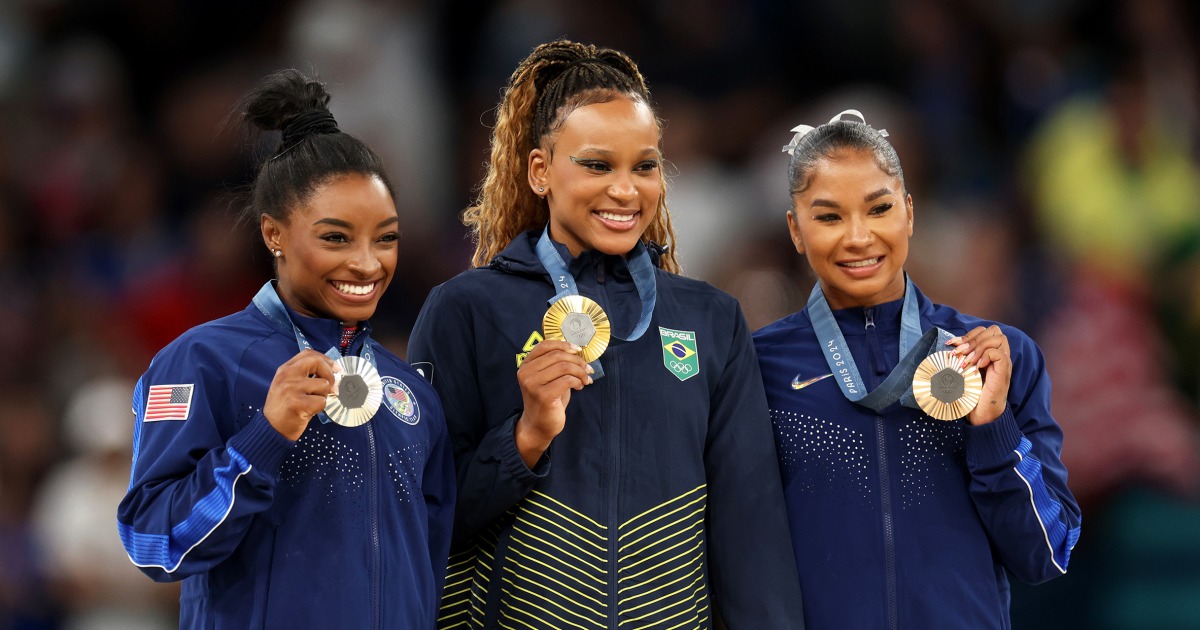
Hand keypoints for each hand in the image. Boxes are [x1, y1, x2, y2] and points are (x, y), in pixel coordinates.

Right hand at [263, 349, 337, 439]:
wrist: (271, 428)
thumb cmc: (284, 406)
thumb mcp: (288, 384)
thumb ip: (305, 374)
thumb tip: (333, 371)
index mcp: (285, 369)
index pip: (308, 354)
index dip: (325, 359)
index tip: (335, 368)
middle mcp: (287, 375)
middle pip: (317, 362)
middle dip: (330, 374)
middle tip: (332, 386)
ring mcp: (292, 389)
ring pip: (323, 384)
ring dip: (323, 395)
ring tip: (312, 402)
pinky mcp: (298, 404)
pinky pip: (322, 401)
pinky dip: (320, 408)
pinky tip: (309, 411)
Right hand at [514, 339, 592, 467]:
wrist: (539, 426)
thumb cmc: (547, 400)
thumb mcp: (549, 378)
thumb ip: (556, 363)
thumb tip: (576, 351)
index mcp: (526, 365)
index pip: (544, 345)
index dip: (563, 344)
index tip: (578, 350)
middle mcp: (526, 373)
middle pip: (557, 355)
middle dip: (577, 361)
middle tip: (587, 369)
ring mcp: (532, 384)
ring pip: (564, 367)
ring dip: (580, 372)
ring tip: (585, 379)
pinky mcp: (543, 395)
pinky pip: (567, 380)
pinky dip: (578, 381)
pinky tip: (579, 387)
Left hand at [946, 325, 1010, 425]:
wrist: (980, 415)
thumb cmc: (970, 395)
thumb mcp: (962, 371)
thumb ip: (961, 357)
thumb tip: (949, 345)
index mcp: (990, 354)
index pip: (985, 330)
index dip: (969, 334)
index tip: (952, 344)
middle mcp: (999, 356)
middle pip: (994, 330)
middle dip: (973, 337)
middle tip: (959, 351)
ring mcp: (1003, 363)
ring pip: (998, 338)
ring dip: (978, 346)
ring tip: (965, 360)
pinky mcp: (1003, 372)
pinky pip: (999, 353)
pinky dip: (984, 356)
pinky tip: (974, 367)